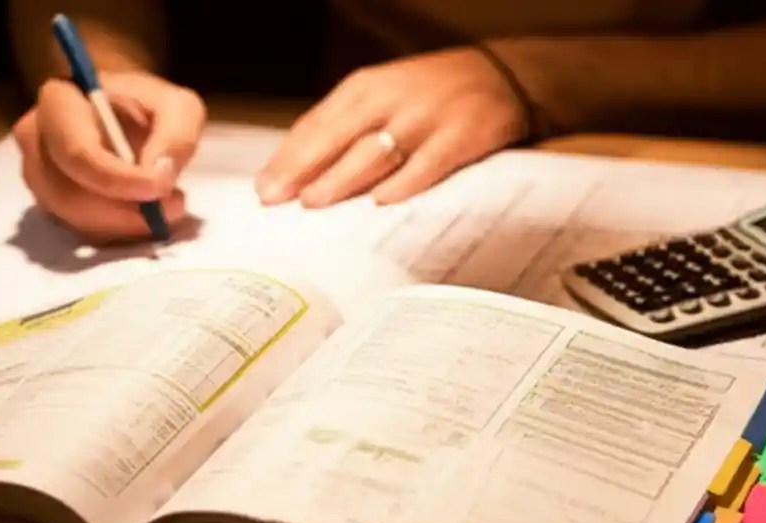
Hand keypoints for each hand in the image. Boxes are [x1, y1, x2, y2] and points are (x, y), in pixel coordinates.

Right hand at [14, 71, 206, 242]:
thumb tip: (158, 174)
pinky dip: (118, 231)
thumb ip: (176, 136)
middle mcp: (35, 140)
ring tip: (167, 207)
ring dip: (126, 224)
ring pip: (76, 220)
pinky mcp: (49, 204)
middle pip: (70, 196)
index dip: (116, 179)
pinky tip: (145, 214)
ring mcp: (36, 176)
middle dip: (124, 212)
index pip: (77, 153)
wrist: (129, 115)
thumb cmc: (149, 106)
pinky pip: (80, 231)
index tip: (159, 189)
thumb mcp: (178, 107)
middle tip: (172, 207)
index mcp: (57, 102)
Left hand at [255, 47, 526, 208]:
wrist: (502, 77)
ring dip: (342, 178)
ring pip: (376, 151)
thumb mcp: (382, 98)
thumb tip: (295, 173)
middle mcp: (393, 98)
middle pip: (338, 137)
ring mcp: (427, 117)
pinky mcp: (462, 135)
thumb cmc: (429, 96)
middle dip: (304, 169)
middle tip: (277, 199)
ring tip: (314, 202)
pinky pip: (428, 163)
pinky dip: (404, 183)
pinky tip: (380, 202)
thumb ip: (344, 130)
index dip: (288, 158)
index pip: (316, 125)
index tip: (263, 189)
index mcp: (366, 88)